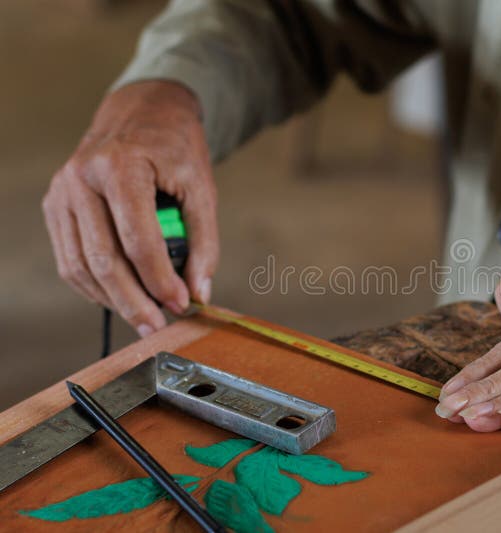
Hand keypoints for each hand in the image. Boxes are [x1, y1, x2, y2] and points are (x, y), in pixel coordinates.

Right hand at [42, 81, 218, 336]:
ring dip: (112, 300)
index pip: (138, 240)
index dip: (160, 280)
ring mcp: (61, 192)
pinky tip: (120, 298)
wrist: (142, 112)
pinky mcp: (54, 205)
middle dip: (133, 301)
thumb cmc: (175, 150)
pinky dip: (93, 286)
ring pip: (80, 265)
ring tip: (143, 316)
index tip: (181, 304)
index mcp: (120, 166)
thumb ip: (204, 241)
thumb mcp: (201, 188)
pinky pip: (69, 259)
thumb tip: (199, 293)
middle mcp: (81, 178)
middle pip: (103, 259)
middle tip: (157, 327)